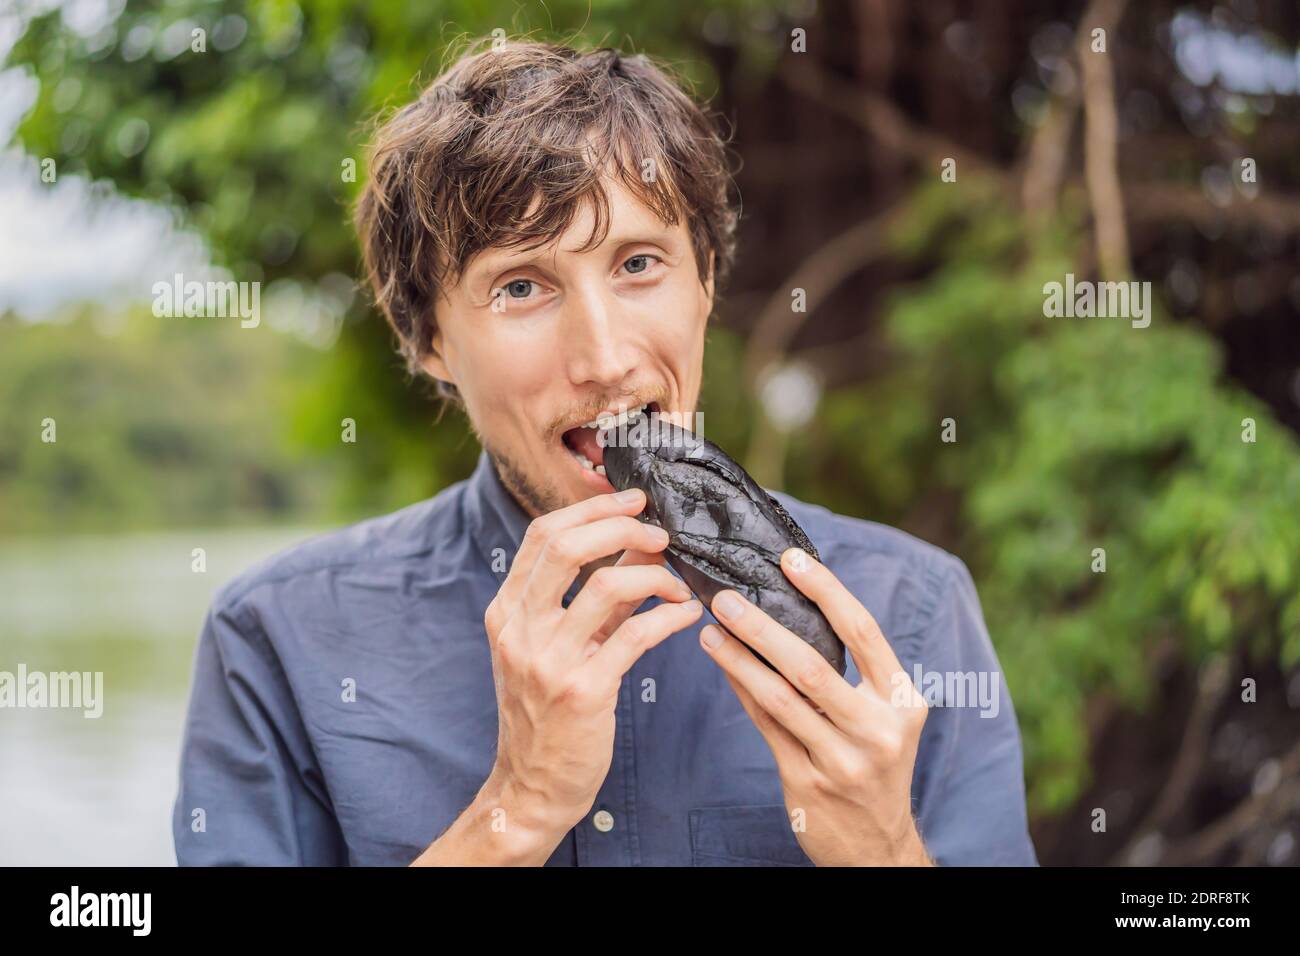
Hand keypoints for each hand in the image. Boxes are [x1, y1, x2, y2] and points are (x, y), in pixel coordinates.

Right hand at [480, 488, 702, 857]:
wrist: (531, 787)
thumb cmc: (548, 713)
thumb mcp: (554, 647)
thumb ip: (588, 597)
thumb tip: (636, 542)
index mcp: (506, 611)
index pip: (543, 534)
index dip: (592, 508)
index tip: (633, 500)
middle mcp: (520, 629)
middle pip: (566, 545)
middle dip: (621, 526)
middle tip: (660, 532)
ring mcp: (548, 660)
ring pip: (606, 585)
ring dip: (655, 575)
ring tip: (679, 584)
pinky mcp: (583, 692)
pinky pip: (636, 635)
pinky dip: (669, 617)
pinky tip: (686, 616)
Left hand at [699, 547, 933, 866]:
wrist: (879, 848)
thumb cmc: (876, 765)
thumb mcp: (887, 716)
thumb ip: (857, 672)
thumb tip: (800, 605)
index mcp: (902, 701)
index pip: (863, 632)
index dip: (827, 591)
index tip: (791, 560)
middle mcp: (877, 730)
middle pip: (811, 665)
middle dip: (762, 627)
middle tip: (726, 599)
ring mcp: (841, 760)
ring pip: (780, 697)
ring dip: (739, 659)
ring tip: (710, 630)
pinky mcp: (807, 783)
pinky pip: (766, 726)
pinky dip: (742, 691)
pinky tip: (724, 666)